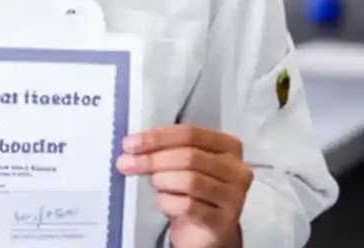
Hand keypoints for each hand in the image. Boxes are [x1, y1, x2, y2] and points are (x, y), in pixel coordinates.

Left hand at [116, 125, 251, 247]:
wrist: (204, 230)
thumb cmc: (192, 190)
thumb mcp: (180, 164)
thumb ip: (162, 150)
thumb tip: (130, 148)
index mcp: (228, 146)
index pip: (190, 133)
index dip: (157, 137)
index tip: (129, 144)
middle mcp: (237, 170)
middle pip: (190, 156)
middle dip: (153, 159)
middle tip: (126, 164)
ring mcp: (234, 197)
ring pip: (190, 181)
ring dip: (162, 181)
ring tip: (155, 185)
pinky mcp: (224, 221)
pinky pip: (189, 206)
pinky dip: (168, 202)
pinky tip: (163, 202)